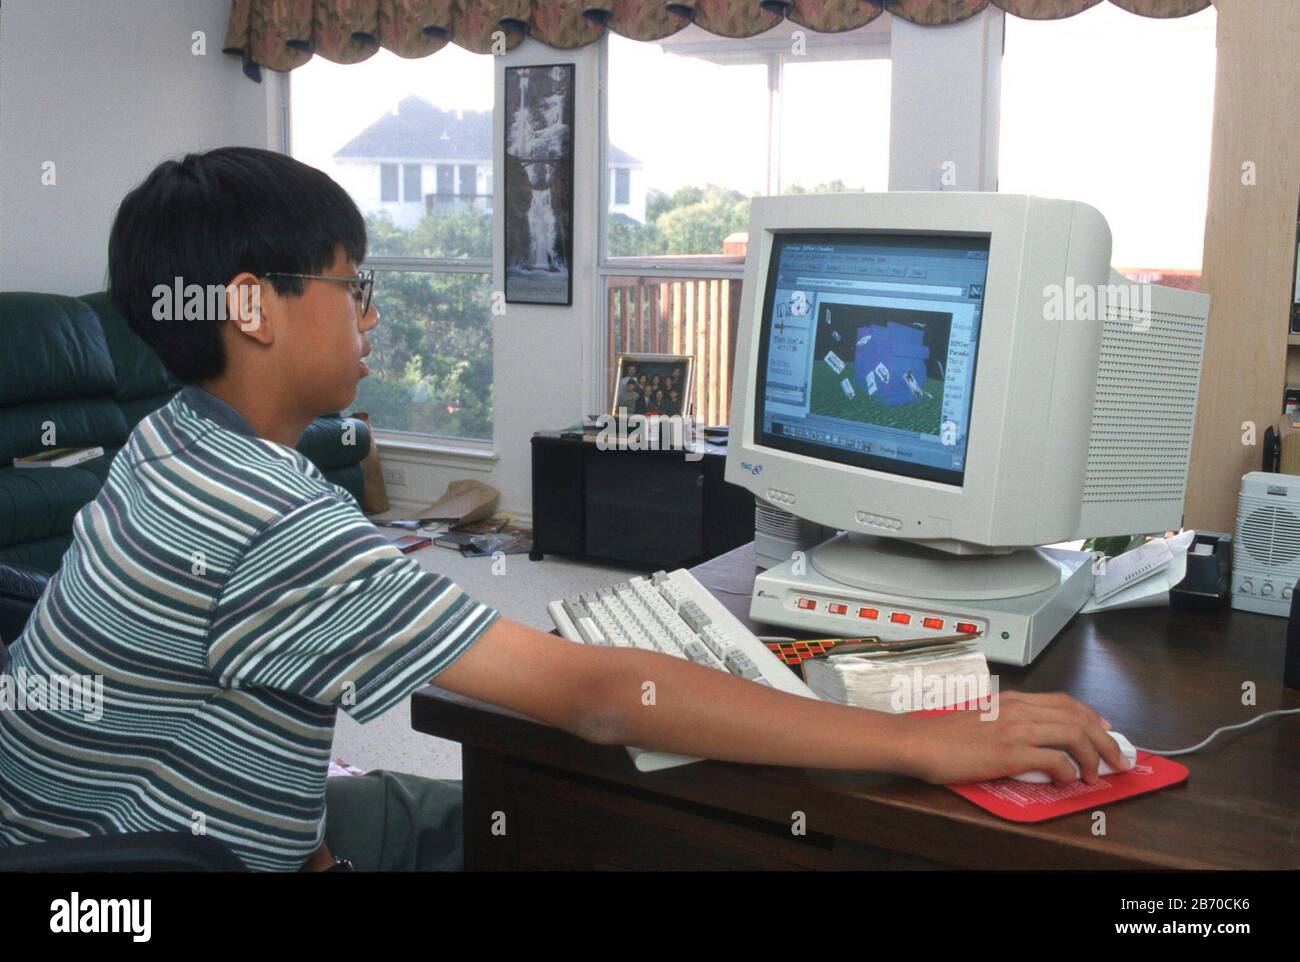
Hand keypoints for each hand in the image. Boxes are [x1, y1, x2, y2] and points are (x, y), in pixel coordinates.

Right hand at [901, 690, 1126, 785]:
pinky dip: (1068, 771)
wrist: (920, 741)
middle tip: (1116, 759)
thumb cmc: (945, 734)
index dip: (1092, 717)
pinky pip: (1054, 759)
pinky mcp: (1009, 752)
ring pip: (1073, 735)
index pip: (1066, 702)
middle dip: (1105, 740)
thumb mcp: (984, 717)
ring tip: (1096, 774)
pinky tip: (1066, 780)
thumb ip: (1011, 721)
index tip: (1105, 732)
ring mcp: (1015, 729)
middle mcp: (1019, 710)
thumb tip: (1034, 739)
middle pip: (1078, 718)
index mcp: (1014, 700)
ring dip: (1093, 756)